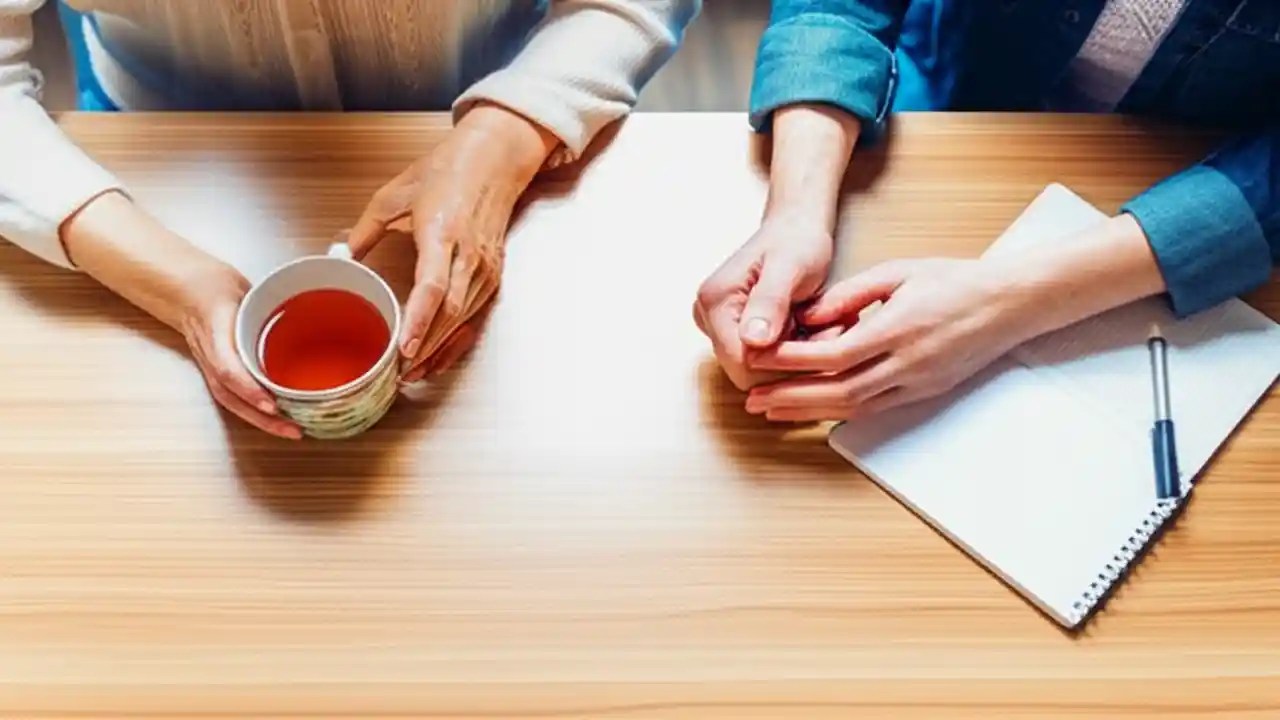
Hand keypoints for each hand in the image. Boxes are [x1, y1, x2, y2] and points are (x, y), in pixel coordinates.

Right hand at [178, 266, 302, 438]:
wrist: (184, 289)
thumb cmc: (214, 286)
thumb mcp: (241, 288)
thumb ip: (267, 302)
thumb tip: (305, 310)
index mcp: (216, 329)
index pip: (228, 368)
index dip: (249, 389)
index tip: (271, 404)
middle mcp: (211, 354)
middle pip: (231, 396)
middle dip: (261, 418)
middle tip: (292, 430)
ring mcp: (210, 366)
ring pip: (232, 402)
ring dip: (260, 421)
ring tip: (290, 431)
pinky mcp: (216, 372)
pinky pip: (233, 396)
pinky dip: (254, 410)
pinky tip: (278, 417)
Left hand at [347, 104, 556, 376]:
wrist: (495, 160)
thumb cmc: (448, 171)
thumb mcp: (394, 194)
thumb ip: (364, 230)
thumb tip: (340, 256)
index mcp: (442, 231)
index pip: (434, 285)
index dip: (420, 320)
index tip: (405, 346)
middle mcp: (468, 254)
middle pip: (450, 312)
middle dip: (426, 346)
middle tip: (399, 372)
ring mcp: (485, 267)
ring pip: (463, 319)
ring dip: (439, 348)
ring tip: (412, 371)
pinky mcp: (493, 275)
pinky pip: (474, 316)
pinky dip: (456, 340)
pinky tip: (437, 356)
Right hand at [693, 214, 834, 388]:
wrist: (794, 228)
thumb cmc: (797, 240)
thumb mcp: (790, 266)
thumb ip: (771, 302)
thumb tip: (753, 340)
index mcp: (715, 300)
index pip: (741, 363)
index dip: (784, 364)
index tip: (822, 341)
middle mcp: (707, 316)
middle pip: (747, 371)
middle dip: (790, 360)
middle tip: (828, 331)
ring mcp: (717, 326)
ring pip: (756, 369)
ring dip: (793, 357)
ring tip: (820, 327)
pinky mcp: (732, 331)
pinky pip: (761, 359)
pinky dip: (789, 351)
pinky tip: (807, 330)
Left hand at [744, 258, 1039, 421]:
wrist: (1009, 303)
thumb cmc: (953, 280)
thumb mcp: (897, 272)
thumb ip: (849, 294)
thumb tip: (806, 316)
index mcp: (898, 327)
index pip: (833, 355)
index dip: (792, 362)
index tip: (760, 359)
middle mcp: (907, 362)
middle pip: (837, 391)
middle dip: (790, 398)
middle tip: (753, 400)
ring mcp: (918, 382)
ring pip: (854, 407)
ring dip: (808, 411)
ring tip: (772, 411)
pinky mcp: (924, 392)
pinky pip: (874, 408)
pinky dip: (838, 411)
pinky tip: (813, 410)